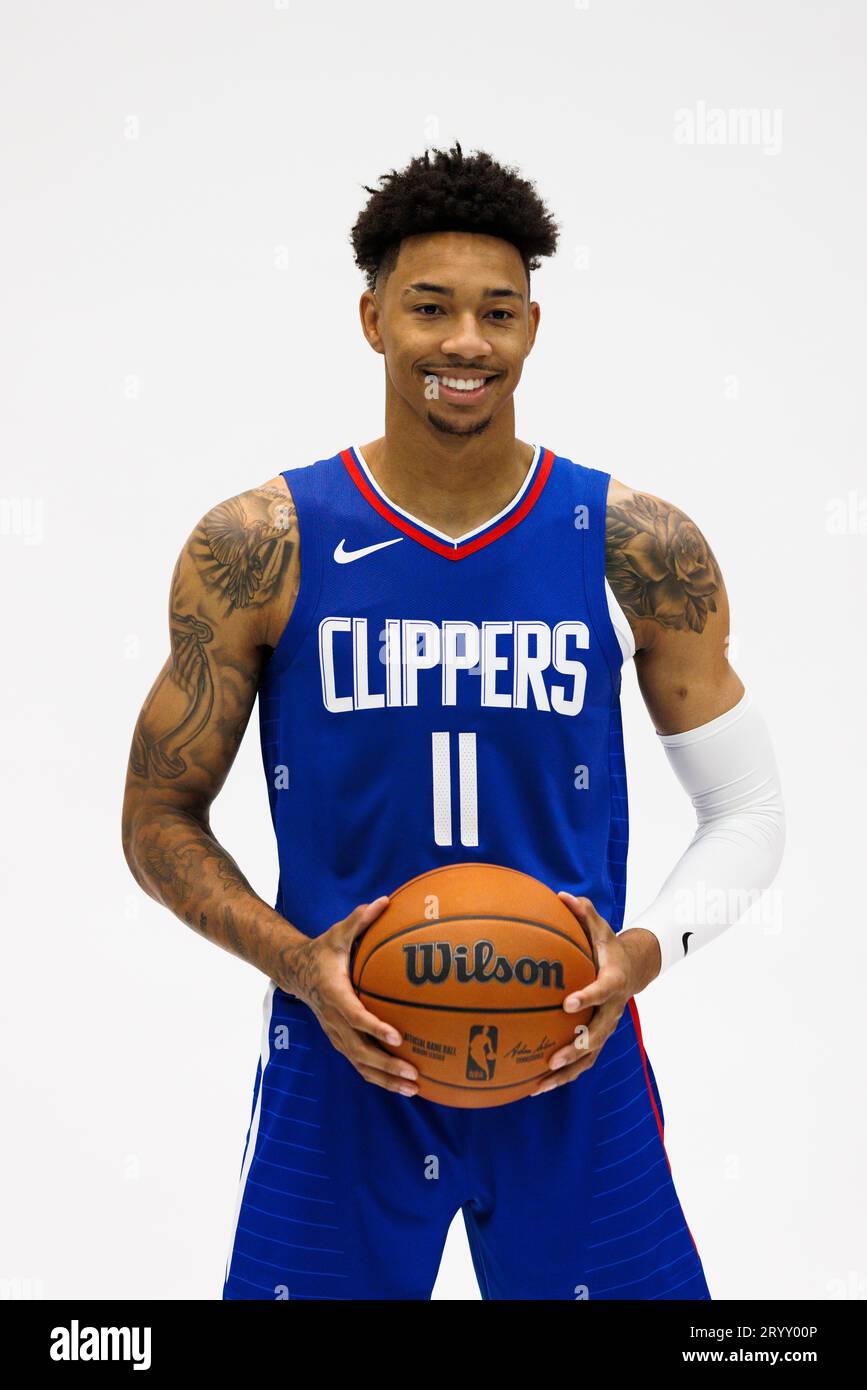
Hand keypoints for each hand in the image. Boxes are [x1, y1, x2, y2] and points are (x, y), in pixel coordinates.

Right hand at [280, 897, 419, 1097]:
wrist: (297, 972)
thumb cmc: (324, 950)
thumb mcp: (338, 933)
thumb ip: (360, 920)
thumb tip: (385, 900)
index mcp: (335, 994)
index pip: (355, 1015)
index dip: (374, 1027)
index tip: (397, 1036)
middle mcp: (334, 1020)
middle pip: (360, 1050)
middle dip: (387, 1064)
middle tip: (413, 1072)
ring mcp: (336, 1034)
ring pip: (361, 1064)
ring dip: (386, 1079)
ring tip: (414, 1088)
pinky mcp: (341, 1041)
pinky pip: (360, 1064)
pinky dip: (380, 1078)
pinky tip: (404, 1086)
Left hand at [531, 893, 661, 1096]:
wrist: (633, 969)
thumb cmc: (609, 947)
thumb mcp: (601, 928)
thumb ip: (584, 913)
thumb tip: (561, 895)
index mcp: (612, 982)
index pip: (602, 991)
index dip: (587, 997)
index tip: (567, 1003)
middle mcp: (612, 1010)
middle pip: (597, 1035)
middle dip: (575, 1048)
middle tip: (552, 1059)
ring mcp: (606, 1027)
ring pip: (589, 1056)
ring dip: (566, 1073)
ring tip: (539, 1085)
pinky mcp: (597, 1038)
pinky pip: (582, 1061)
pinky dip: (563, 1075)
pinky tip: (535, 1086)